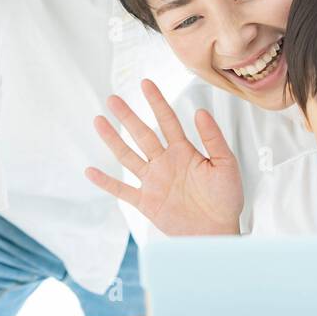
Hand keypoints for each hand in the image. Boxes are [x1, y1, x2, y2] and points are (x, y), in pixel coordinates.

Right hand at [85, 79, 242, 235]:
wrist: (218, 232)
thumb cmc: (226, 198)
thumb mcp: (226, 164)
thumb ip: (213, 138)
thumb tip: (201, 111)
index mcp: (184, 151)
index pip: (167, 120)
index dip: (157, 102)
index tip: (146, 83)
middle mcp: (165, 162)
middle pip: (142, 134)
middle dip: (127, 116)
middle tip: (113, 99)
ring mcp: (153, 181)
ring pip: (128, 156)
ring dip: (113, 140)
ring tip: (98, 121)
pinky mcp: (146, 202)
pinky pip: (122, 191)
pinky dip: (106, 182)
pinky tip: (90, 171)